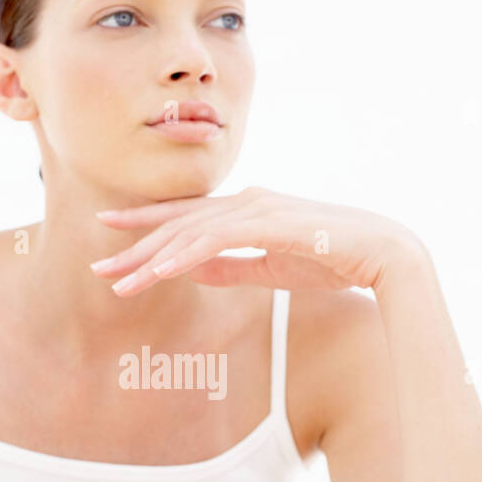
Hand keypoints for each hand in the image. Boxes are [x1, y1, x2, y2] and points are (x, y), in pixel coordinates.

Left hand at [90, 186, 427, 296]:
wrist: (383, 254)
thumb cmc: (333, 261)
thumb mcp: (270, 269)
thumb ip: (230, 268)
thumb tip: (189, 270)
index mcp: (247, 210)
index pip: (186, 217)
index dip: (145, 224)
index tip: (109, 234)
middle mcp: (247, 201)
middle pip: (178, 223)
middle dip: (135, 245)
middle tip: (97, 267)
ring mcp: (258, 209)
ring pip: (190, 232)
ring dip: (152, 258)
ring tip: (119, 280)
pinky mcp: (271, 223)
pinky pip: (218, 241)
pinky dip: (186, 255)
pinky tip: (160, 271)